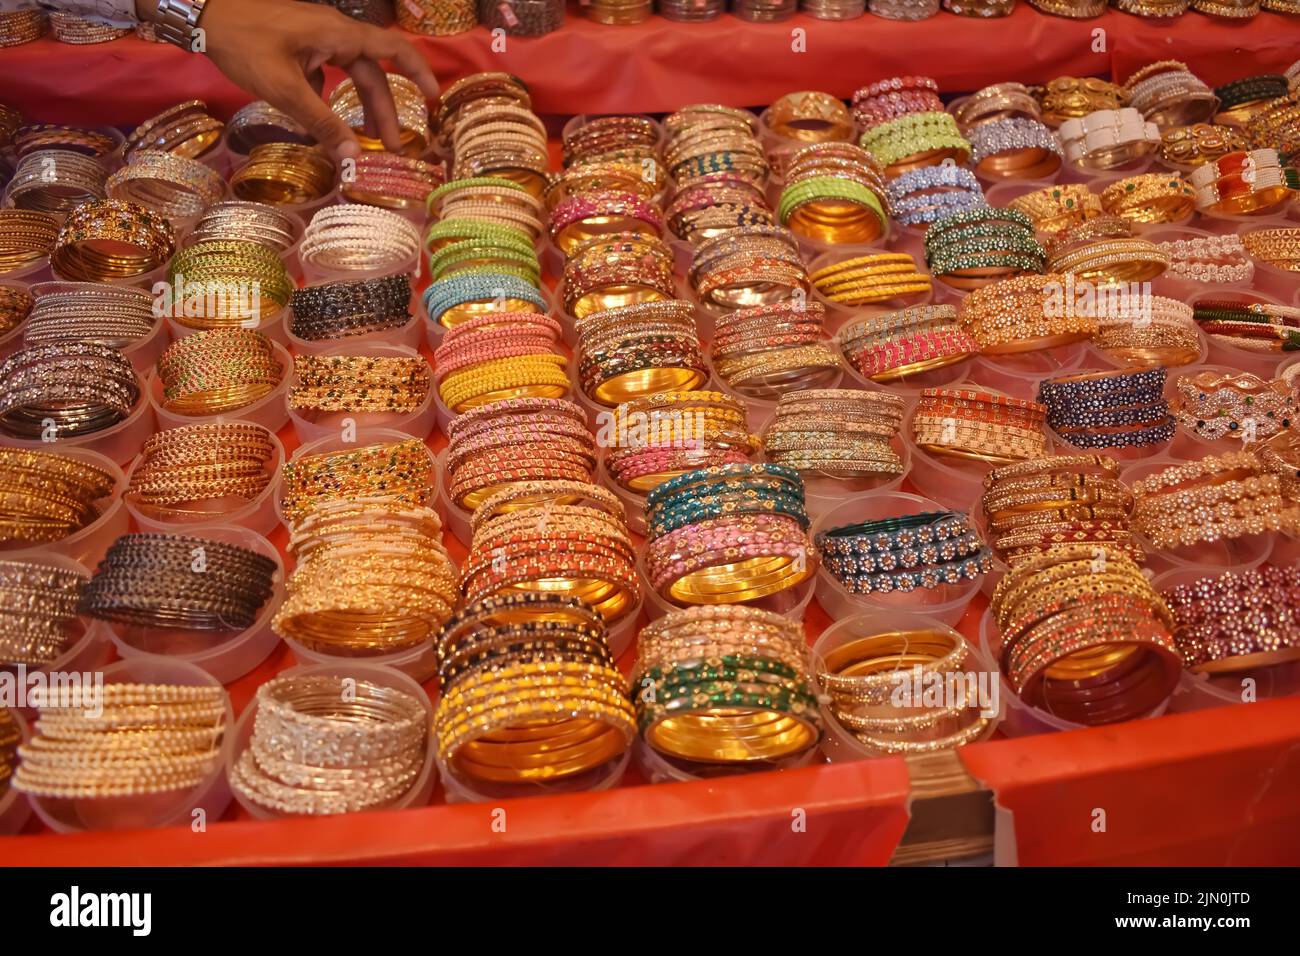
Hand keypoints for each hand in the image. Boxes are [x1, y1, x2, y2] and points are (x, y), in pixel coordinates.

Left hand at [148, 0, 439, 159]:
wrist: (203, 12)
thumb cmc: (244, 43)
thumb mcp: (284, 89)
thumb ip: (321, 122)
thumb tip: (353, 155)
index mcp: (339, 36)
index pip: (393, 50)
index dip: (418, 73)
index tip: (434, 100)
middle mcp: (335, 33)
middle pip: (372, 74)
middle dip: (384, 111)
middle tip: (391, 148)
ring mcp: (317, 36)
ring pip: (351, 73)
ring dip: (361, 105)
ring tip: (364, 139)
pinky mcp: (301, 42)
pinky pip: (328, 71)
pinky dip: (333, 95)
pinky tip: (321, 118)